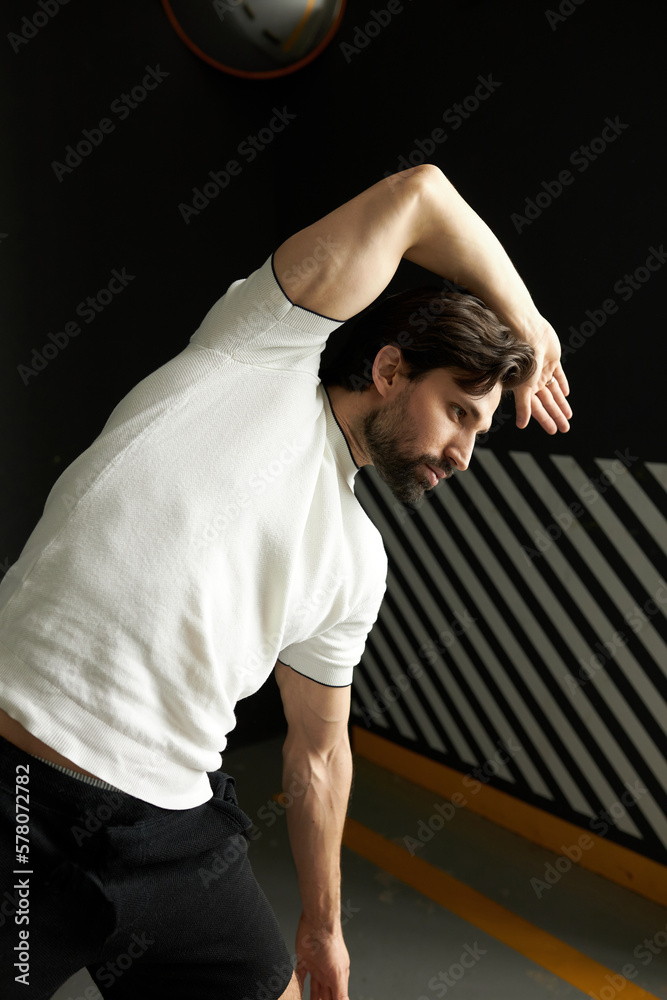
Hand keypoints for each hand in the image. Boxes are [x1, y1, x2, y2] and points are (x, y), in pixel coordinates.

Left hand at [295, 914, 349, 999]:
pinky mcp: (304, 961)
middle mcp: (327, 973)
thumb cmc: (331, 944)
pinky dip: (298, 986)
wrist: (317, 923)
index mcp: (338, 977)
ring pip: (313, 989)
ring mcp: (315, 967)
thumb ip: (340, 993)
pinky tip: (295, 993)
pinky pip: (300, 977)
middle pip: (325, 995)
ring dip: (311, 998)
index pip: (336, 998)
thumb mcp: (338, 973)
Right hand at [512, 316, 571, 433]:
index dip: (545, 420)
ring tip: (568, 416)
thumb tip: (522, 426)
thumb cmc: (523, 360)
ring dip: (561, 404)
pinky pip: (558, 375)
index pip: (537, 409)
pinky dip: (562, 384)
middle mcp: (533, 381)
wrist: (528, 333)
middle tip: (565, 428)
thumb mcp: (524, 387)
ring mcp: (543, 370)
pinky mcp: (552, 360)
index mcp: (525, 389)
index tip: (553, 431)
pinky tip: (566, 394)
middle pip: (548, 403)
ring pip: (554, 392)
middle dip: (556, 415)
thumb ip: (524, 406)